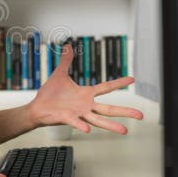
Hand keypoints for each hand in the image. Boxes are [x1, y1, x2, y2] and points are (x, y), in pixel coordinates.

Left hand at [28, 44, 143, 133]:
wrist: (36, 108)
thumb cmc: (49, 95)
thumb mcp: (59, 74)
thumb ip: (66, 61)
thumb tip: (68, 46)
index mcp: (85, 94)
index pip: (106, 88)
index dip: (119, 83)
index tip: (132, 79)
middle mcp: (85, 106)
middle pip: (109, 108)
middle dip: (125, 111)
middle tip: (141, 115)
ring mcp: (78, 113)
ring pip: (98, 120)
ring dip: (111, 125)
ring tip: (125, 130)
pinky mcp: (67, 118)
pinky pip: (75, 122)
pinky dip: (81, 126)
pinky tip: (88, 130)